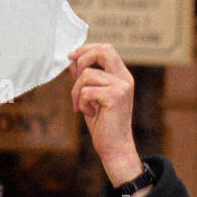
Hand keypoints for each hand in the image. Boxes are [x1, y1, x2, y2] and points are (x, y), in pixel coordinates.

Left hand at [68, 43, 141, 187]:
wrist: (114, 146)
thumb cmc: (103, 123)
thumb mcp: (90, 96)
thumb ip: (84, 78)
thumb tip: (73, 60)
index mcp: (121, 76)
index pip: (106, 49)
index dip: (86, 49)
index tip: (71, 57)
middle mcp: (124, 78)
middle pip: (103, 51)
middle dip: (83, 59)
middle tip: (75, 77)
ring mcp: (122, 87)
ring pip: (87, 74)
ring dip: (76, 91)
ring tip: (81, 106)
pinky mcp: (116, 97)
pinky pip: (87, 90)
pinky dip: (81, 102)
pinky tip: (89, 112)